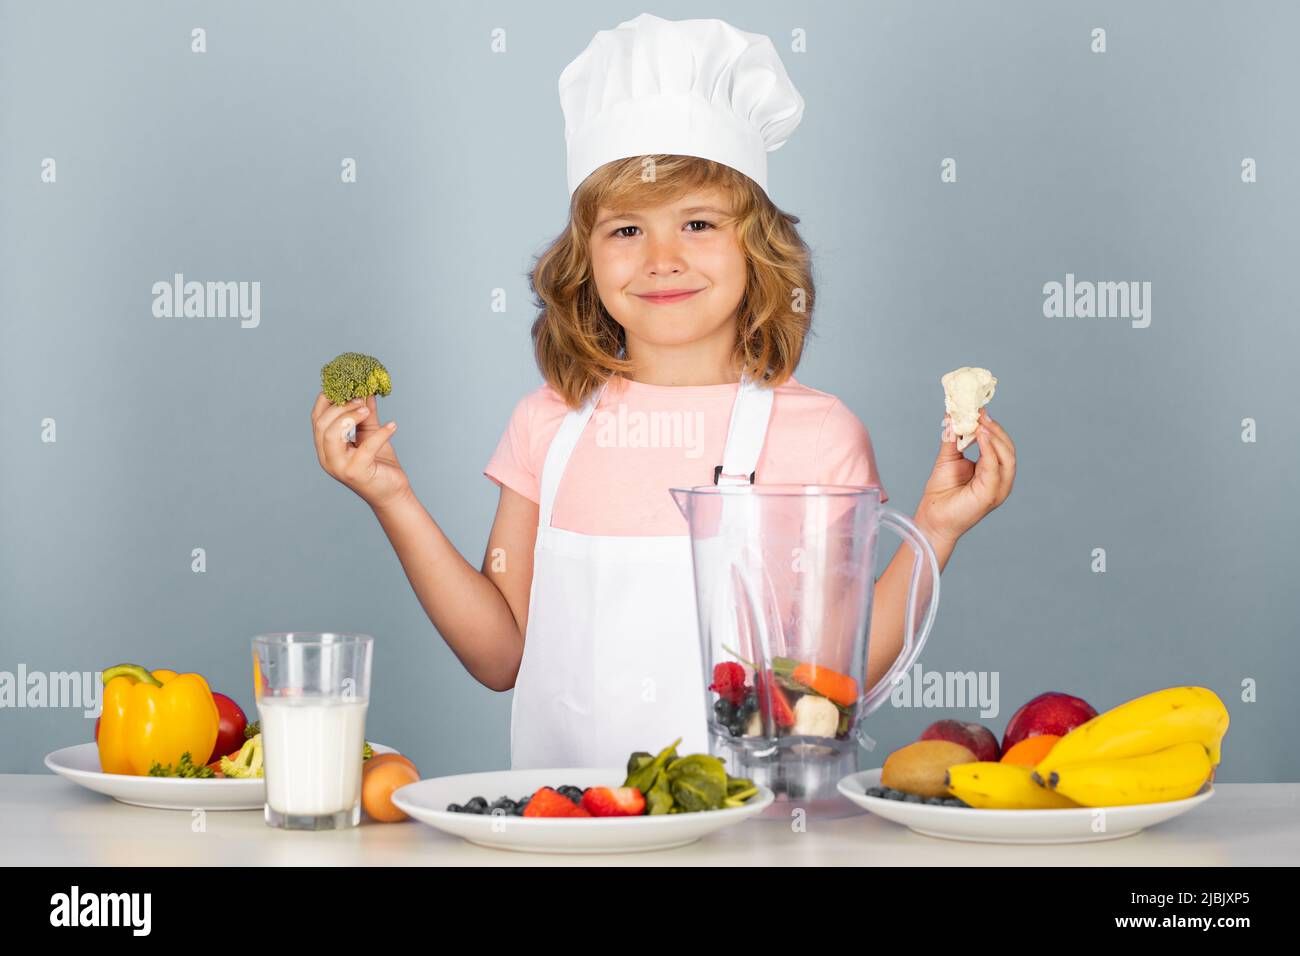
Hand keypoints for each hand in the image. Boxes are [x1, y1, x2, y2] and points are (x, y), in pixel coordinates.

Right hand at [311, 392, 410, 509]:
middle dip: (341, 407)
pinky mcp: (356, 473)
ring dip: (349, 417)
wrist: (393, 492)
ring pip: (332, 435)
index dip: (326, 399)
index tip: (343, 385)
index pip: (317, 418)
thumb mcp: (370, 434)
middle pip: (322, 424)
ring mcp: (339, 467)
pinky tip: (392, 426)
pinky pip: (365, 448)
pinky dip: (380, 434)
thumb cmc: (379, 464)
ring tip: (367, 410)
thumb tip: (366, 390)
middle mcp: (327, 457)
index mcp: (326, 447)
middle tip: (360, 399)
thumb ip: (365, 414)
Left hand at [915, 406, 1015, 545]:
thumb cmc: (942, 493)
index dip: (991, 426)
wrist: (933, 517)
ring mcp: (999, 487)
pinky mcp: (992, 493)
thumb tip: (952, 415)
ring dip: (994, 435)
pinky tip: (979, 435)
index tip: (978, 409)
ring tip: (980, 421)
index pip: (1000, 444)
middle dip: (994, 428)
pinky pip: (994, 466)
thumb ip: (953, 438)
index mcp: (993, 470)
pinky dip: (989, 448)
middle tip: (979, 412)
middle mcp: (1001, 479)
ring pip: (1007, 455)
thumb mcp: (948, 458)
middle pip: (1008, 448)